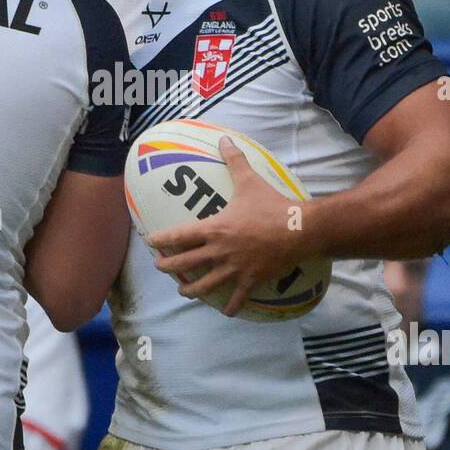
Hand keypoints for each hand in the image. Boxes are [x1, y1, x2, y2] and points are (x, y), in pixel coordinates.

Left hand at [149, 138, 309, 316]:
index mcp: (215, 229)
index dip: (161, 239)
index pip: (179, 236)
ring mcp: (235, 268)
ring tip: (183, 292)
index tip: (150, 241)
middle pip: (185, 264)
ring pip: (205, 285)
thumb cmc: (272, 204)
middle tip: (159, 267)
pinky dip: (230, 306)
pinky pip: (237, 298)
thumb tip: (225, 138)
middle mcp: (220, 251)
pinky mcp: (251, 280)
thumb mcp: (249, 180)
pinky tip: (225, 311)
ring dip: (191, 291)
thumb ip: (234, 160)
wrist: (299, 229)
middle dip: (168, 267)